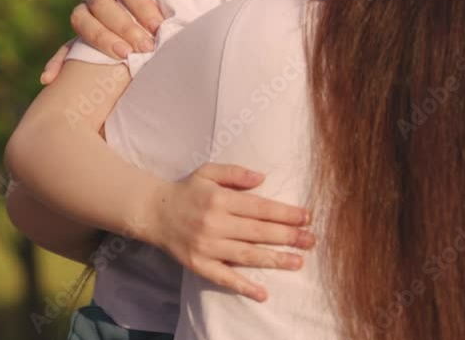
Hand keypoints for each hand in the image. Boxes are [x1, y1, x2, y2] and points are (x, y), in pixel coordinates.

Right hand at [40, 0, 164, 83]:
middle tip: (147, 45)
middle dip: (126, 24)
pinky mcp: (81, 33)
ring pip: (82, 19)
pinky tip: (48, 77)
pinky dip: (56, 62)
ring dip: (101, 39)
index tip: (159, 25)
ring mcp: (87, 9)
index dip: (140, 2)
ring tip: (123, 56)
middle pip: (103, 1)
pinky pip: (65, 46)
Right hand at [138, 163, 315, 302]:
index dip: (285, 213)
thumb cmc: (187, 190)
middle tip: (311, 241)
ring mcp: (206, 246)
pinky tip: (262, 293)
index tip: (306, 217)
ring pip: (246, 255)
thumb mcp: (208, 171)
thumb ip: (235, 173)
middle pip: (258, 232)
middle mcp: (214, 223)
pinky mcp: (198, 265)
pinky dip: (243, 287)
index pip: (259, 208)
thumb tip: (263, 178)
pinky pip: (223, 278)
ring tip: (298, 262)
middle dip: (288, 236)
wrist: (153, 212)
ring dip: (274, 260)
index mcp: (220, 199)